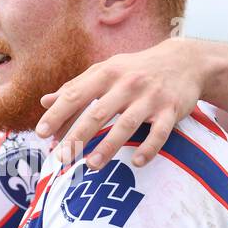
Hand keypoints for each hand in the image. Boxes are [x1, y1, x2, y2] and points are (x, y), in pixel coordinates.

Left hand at [36, 36, 202, 169]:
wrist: (185, 61)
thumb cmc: (136, 69)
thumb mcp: (106, 70)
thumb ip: (76, 86)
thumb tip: (45, 102)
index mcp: (107, 73)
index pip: (77, 94)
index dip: (58, 114)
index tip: (41, 134)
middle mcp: (128, 83)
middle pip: (98, 112)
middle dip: (78, 136)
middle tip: (61, 158)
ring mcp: (150, 97)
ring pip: (127, 124)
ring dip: (108, 146)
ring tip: (91, 166)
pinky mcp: (171, 110)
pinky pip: (160, 133)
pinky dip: (149, 148)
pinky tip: (137, 162)